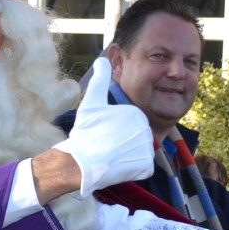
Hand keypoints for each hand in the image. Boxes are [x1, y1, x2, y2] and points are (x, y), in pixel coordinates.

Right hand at [53, 59, 154, 195]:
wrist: (81, 162)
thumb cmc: (85, 132)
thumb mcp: (91, 103)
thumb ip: (99, 80)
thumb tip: (101, 59)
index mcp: (135, 113)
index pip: (129, 125)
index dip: (115, 132)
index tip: (103, 135)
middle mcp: (145, 129)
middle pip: (136, 139)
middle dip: (123, 144)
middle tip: (106, 147)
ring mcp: (147, 148)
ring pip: (139, 153)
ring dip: (127, 157)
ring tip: (111, 156)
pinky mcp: (146, 166)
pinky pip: (142, 168)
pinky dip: (131, 170)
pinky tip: (118, 167)